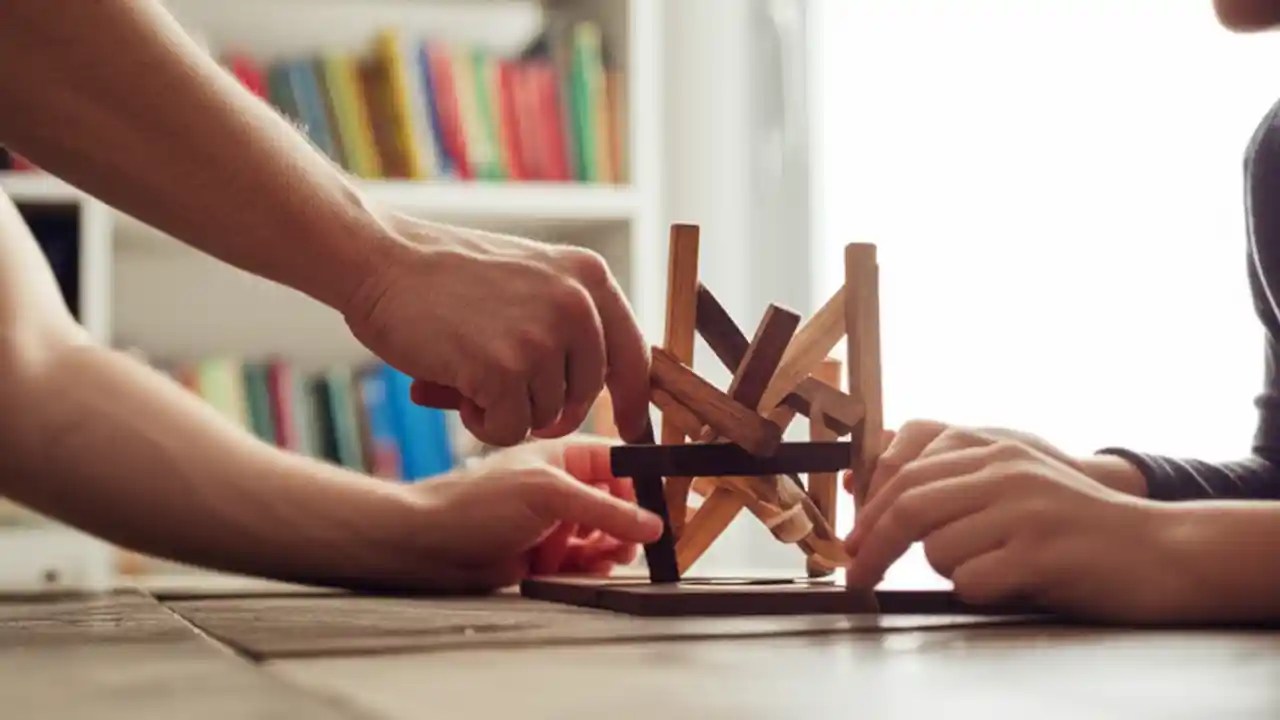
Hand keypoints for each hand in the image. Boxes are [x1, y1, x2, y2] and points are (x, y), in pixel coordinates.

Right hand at [344, 214, 650, 446]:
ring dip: (505, 410)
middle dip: (547, 408)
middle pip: (586, 397)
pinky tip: (454, 387)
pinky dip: (480, 423)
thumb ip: (570, 320)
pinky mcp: (503, 371)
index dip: (634, 401)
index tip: (633, 429)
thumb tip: (603, 389)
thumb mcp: (531, 278)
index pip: (634, 355)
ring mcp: (541, 338)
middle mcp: (577, 305)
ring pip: (545, 417)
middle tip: (501, 389)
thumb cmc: (445, 275)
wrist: (380, 259)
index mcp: (590, 277)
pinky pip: (508, 431)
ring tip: (468, 370)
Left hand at [406, 435, 662, 590]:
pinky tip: (589, 571)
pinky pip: (583, 562)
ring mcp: (553, 521)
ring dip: (611, 549)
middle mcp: (561, 486)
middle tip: (634, 543)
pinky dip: (591, 568)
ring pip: (603, 536)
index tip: (662, 507)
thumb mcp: (549, 496)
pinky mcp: (545, 554)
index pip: (618, 462)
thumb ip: (605, 510)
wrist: (430, 546)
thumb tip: (653, 524)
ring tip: (610, 558)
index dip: (641, 483)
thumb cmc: (477, 504)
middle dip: (628, 524)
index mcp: (563, 455)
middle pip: (616, 504)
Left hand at [844, 428, 1188, 621]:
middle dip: (872, 547)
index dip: (869, 511)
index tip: (852, 542)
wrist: (1162, 550)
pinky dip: (982, 593)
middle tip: (856, 578)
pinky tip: (1018, 584)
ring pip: (939, 550)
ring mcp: (1024, 511)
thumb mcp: (1015, 486)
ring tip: (996, 570)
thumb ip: (954, 486)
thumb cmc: (1076, 527)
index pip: (905, 473)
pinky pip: (974, 583)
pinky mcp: (1041, 553)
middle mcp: (1006, 471)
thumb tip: (867, 496)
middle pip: (908, 506)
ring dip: (952, 571)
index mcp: (994, 449)